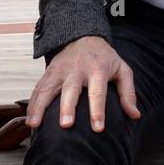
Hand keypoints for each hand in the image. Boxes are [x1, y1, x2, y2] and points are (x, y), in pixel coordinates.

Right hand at [25, 35, 139, 132]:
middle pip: (71, 89)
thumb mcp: (122, 70)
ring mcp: (60, 70)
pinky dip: (32, 104)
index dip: (98, 110)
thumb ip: (128, 93)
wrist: (83, 36)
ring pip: (48, 88)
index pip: (98, 92)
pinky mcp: (48, 72)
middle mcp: (77, 69)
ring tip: (34, 125)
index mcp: (98, 69)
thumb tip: (134, 115)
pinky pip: (38, 88)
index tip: (98, 128)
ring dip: (40, 106)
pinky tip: (29, 121)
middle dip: (67, 107)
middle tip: (65, 125)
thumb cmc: (105, 58)